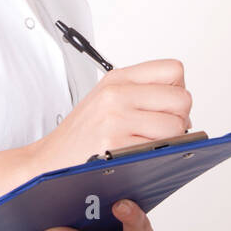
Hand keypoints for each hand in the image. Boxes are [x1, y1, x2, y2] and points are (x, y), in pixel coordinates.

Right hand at [28, 59, 191, 172]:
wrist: (48, 161)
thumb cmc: (81, 135)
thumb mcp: (106, 98)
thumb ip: (140, 92)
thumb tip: (182, 105)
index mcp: (117, 78)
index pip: (174, 70)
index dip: (177, 91)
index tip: (165, 107)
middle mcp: (117, 94)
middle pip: (182, 99)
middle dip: (179, 119)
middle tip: (160, 130)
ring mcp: (116, 119)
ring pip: (176, 126)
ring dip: (170, 141)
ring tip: (147, 145)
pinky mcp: (116, 144)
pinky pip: (160, 148)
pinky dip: (156, 155)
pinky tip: (138, 156)